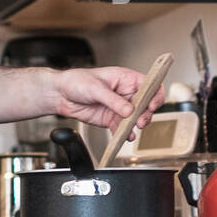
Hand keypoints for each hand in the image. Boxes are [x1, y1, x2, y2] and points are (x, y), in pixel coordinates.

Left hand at [50, 66, 165, 135]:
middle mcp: (125, 93)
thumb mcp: (96, 88)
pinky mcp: (111, 119)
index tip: (152, 105)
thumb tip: (128, 111)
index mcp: (125, 79)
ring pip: (136, 118)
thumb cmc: (77, 81)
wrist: (61, 94)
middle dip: (146, 114)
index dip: (155, 95)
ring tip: (132, 130)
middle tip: (140, 121)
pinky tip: (125, 136)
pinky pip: (123, 128)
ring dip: (136, 125)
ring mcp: (119, 107)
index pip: (149, 85)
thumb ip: (113, 100)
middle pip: (146, 104)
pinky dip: (125, 134)